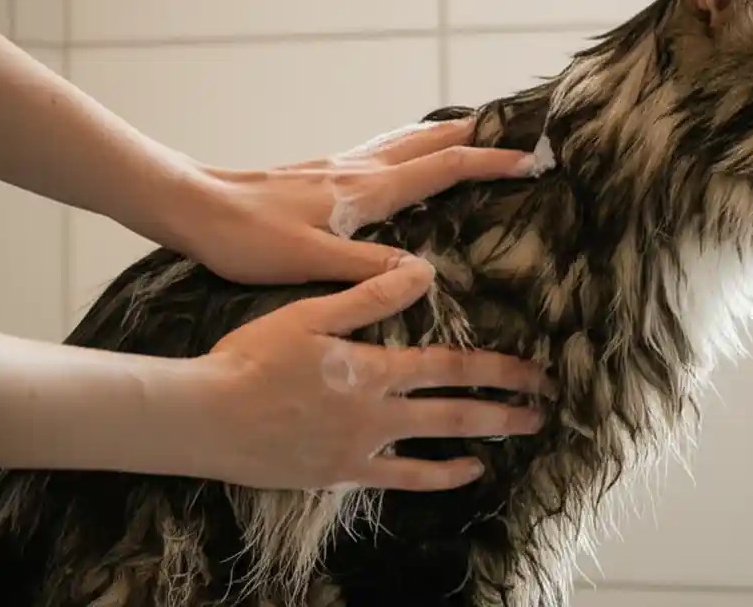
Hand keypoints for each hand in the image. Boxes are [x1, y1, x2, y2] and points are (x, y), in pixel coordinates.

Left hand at [180, 117, 548, 284]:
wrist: (194, 206)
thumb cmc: (248, 239)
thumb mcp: (312, 263)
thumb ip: (369, 269)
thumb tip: (425, 273)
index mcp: (367, 190)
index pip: (443, 168)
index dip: (489, 162)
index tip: (531, 161)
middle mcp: (360, 169)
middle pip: (432, 140)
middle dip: (478, 133)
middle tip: (517, 128)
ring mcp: (341, 166)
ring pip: (408, 138)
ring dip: (446, 132)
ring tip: (475, 128)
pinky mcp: (323, 171)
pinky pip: (384, 148)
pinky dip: (412, 142)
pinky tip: (405, 152)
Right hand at [194, 257, 553, 490]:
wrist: (205, 417)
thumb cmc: (252, 359)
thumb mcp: (311, 313)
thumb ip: (370, 295)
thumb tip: (423, 271)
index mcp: (374, 368)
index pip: (452, 366)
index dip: (499, 367)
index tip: (536, 368)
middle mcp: (379, 412)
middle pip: (459, 408)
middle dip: (509, 404)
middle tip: (546, 401)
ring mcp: (364, 448)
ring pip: (440, 445)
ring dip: (487, 436)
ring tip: (524, 430)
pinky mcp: (343, 474)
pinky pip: (405, 480)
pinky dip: (443, 477)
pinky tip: (471, 472)